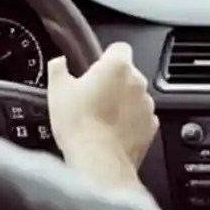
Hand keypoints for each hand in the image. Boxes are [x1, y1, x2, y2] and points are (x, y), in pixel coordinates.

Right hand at [47, 43, 158, 190]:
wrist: (98, 162)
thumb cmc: (77, 123)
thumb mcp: (58, 91)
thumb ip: (59, 69)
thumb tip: (59, 62)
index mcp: (117, 66)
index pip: (119, 48)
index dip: (106, 57)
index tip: (95, 69)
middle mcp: (137, 81)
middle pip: (127, 73)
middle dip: (113, 82)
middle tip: (92, 98)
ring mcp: (147, 105)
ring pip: (135, 96)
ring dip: (123, 103)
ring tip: (101, 119)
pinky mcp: (151, 127)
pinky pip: (140, 118)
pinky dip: (130, 122)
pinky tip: (112, 133)